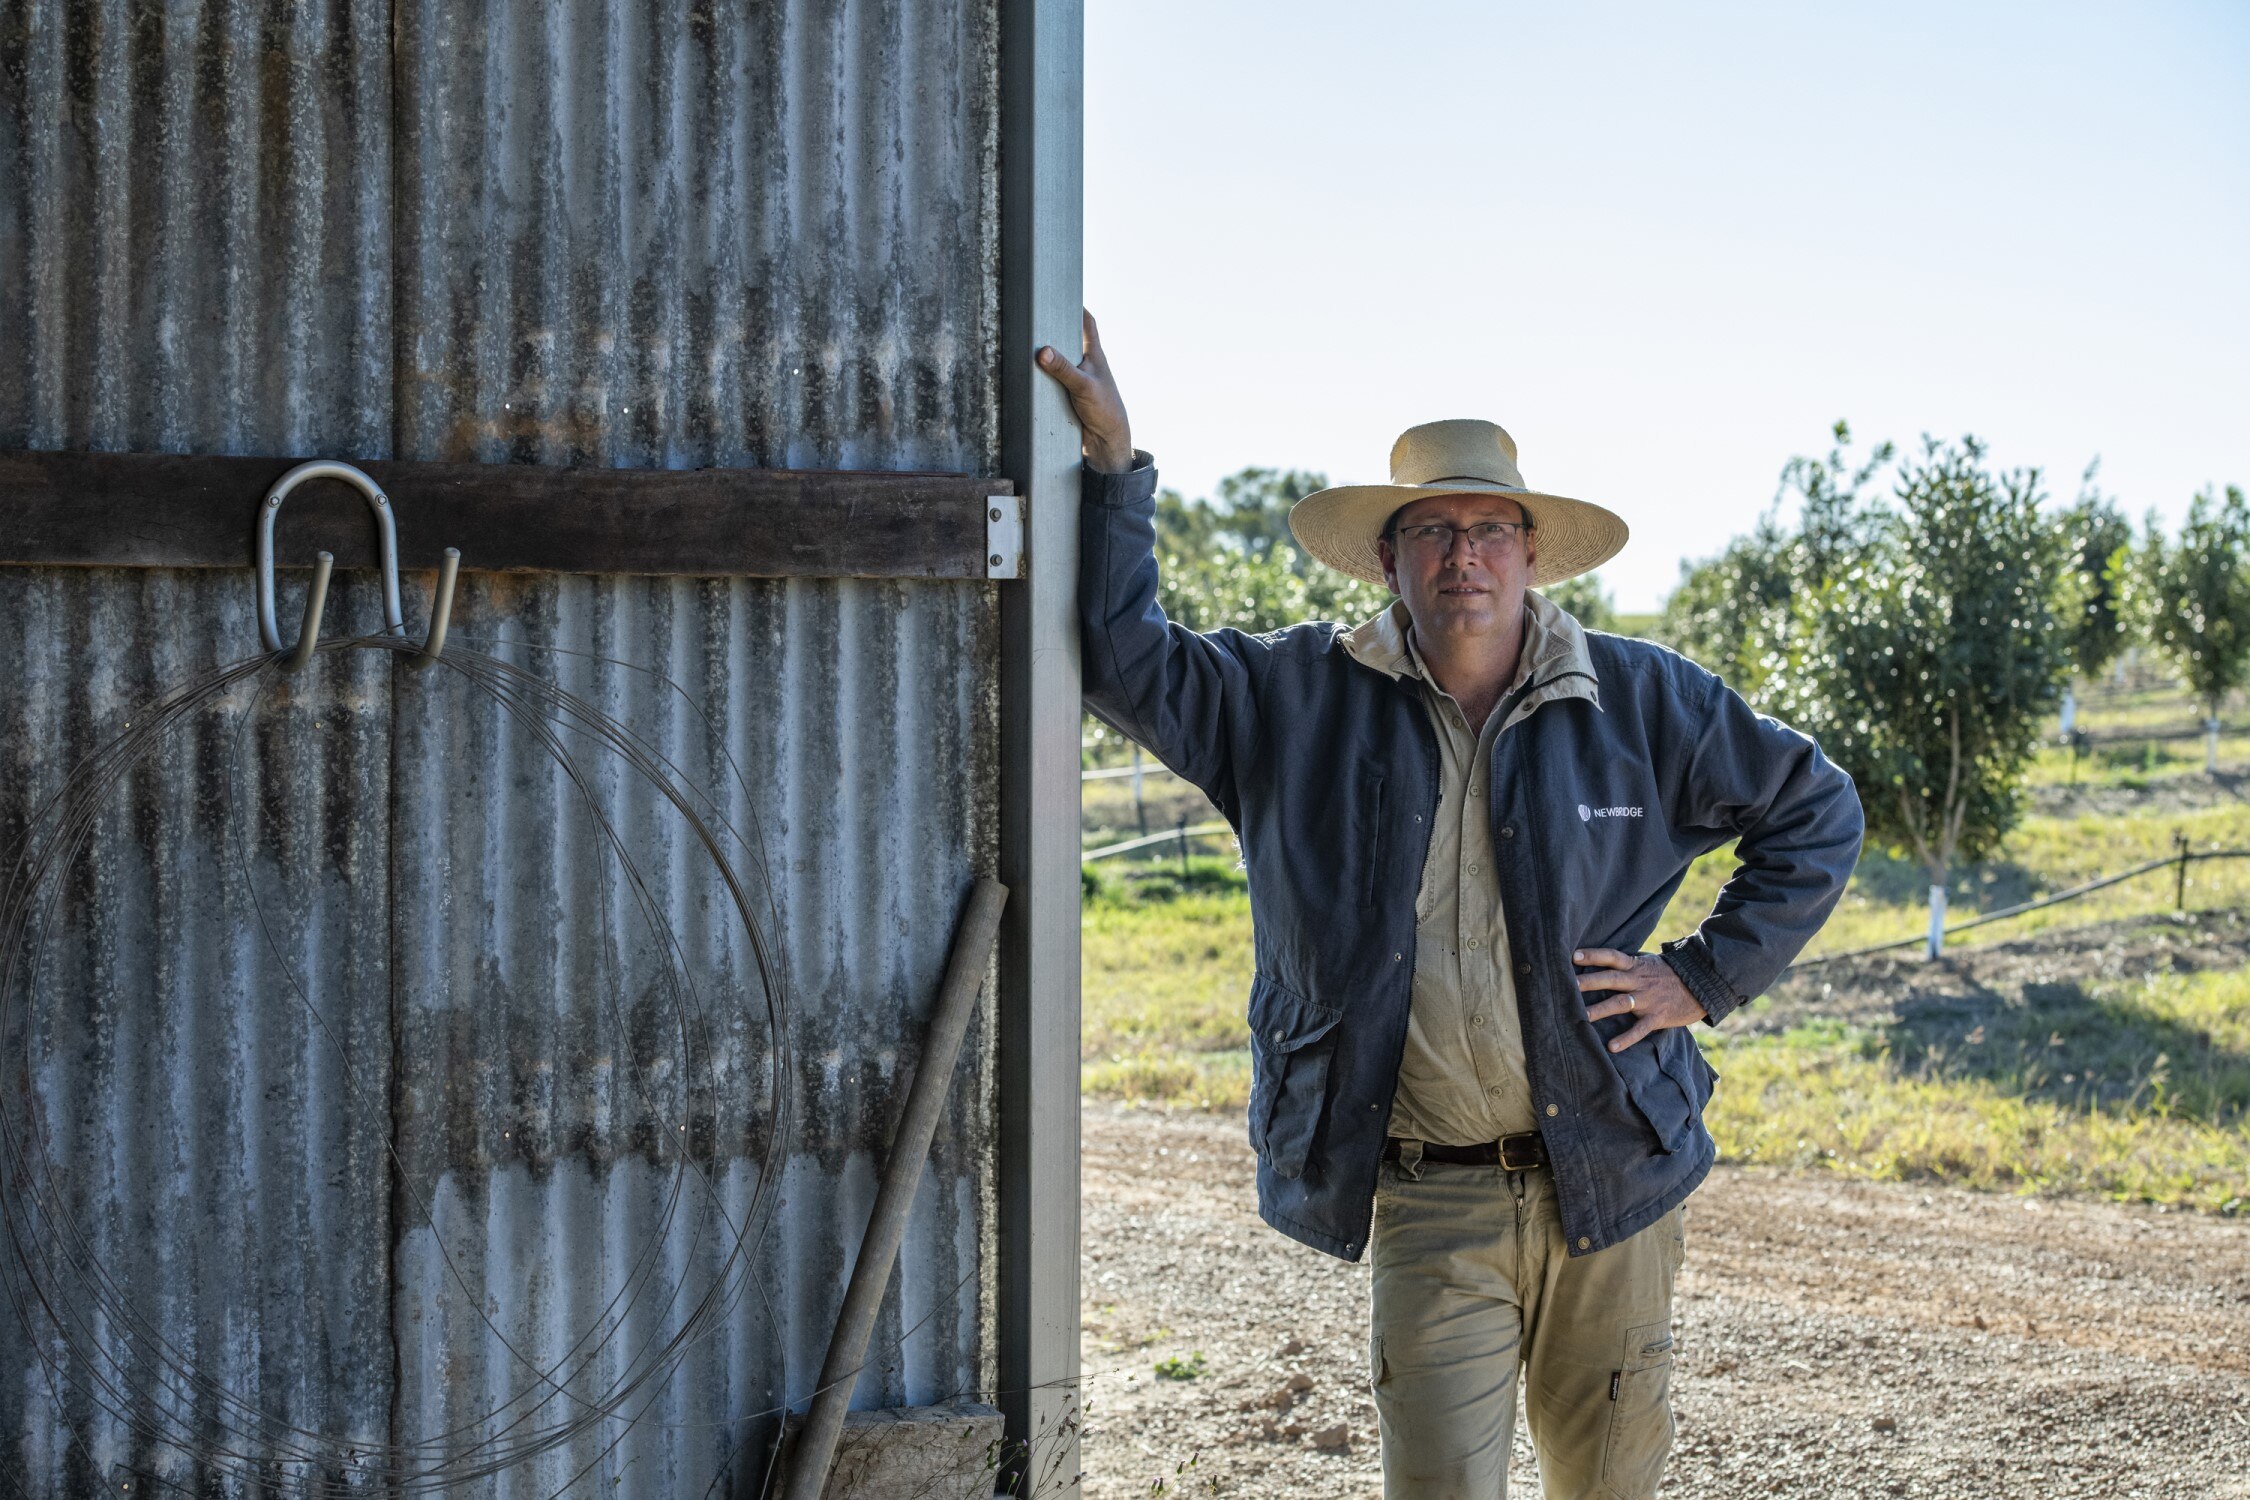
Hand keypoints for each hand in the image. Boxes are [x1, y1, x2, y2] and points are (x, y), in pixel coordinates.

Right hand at [1036, 309, 1133, 472]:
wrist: (1106, 443)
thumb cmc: (1105, 410)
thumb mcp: (1083, 386)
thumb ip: (1063, 369)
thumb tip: (1042, 351)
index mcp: (1094, 355)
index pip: (1087, 323)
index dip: (1077, 307)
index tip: (1065, 293)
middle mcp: (1084, 364)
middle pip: (1067, 339)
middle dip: (1053, 329)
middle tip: (1034, 317)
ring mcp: (1075, 380)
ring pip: (1057, 361)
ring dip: (1044, 355)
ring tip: (1022, 342)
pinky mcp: (1066, 396)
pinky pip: (1050, 381)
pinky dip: (1041, 377)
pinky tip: (1025, 374)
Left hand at [1574, 948, 1706, 1051]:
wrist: (1702, 987)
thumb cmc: (1669, 975)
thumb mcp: (1648, 963)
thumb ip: (1627, 965)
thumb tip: (1601, 961)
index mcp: (1637, 966)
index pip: (1612, 957)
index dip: (1594, 955)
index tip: (1573, 956)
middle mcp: (1640, 981)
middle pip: (1611, 979)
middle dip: (1589, 982)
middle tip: (1567, 985)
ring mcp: (1648, 999)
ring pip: (1620, 1003)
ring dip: (1600, 1010)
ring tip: (1580, 1016)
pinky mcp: (1657, 1017)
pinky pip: (1640, 1029)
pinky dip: (1626, 1038)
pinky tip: (1611, 1047)